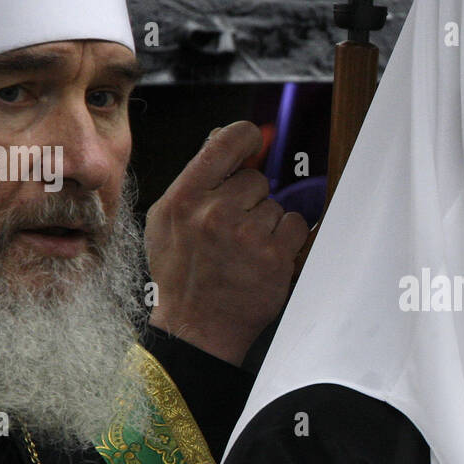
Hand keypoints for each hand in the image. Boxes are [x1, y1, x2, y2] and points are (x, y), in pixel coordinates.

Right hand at [145, 122, 308, 364]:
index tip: (253, 145)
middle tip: (233, 231)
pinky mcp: (275, 258)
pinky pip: (296, 226)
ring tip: (244, 251)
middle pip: (256, 179)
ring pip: (276, 205)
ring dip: (267, 225)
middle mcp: (215, 213)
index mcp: (185, 198)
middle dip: (250, 201)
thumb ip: (194, 178)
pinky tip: (264, 258)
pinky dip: (287, 240)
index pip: (226, 142)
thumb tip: (220, 135)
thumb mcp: (167, 221)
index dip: (246, 138)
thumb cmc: (181, 272)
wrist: (195, 328)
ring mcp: (247, 236)